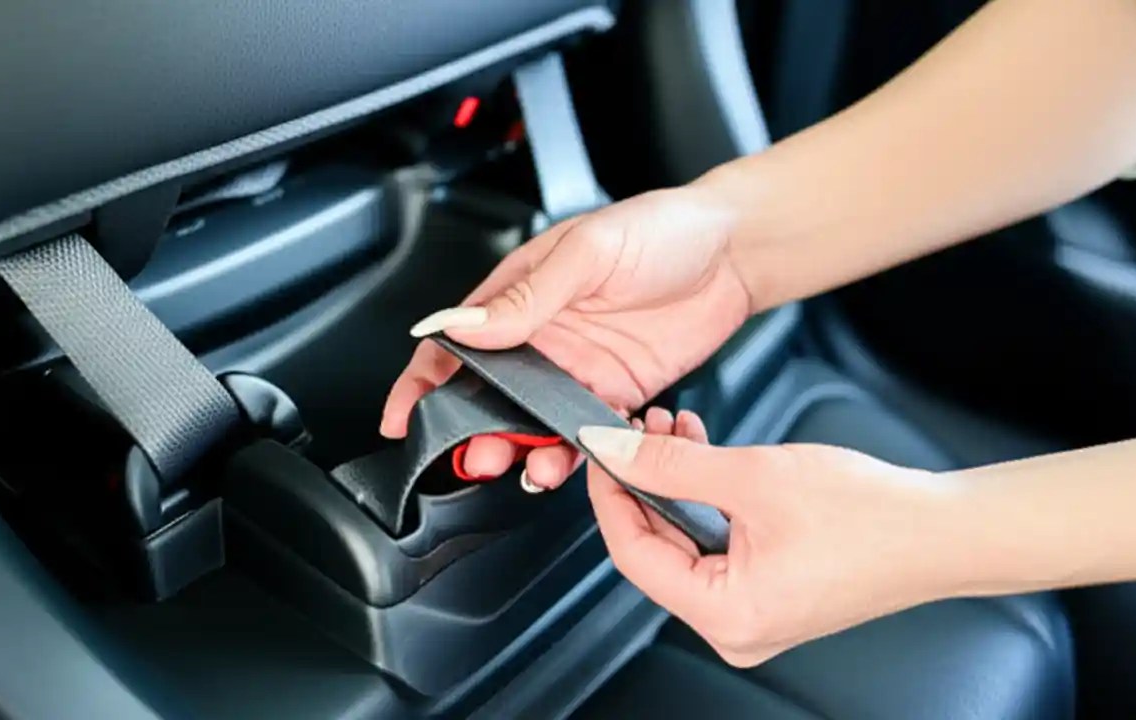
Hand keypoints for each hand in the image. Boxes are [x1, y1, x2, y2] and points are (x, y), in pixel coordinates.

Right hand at [381, 184, 749, 488]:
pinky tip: (575, 460)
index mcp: (520, 295)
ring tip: (528, 468)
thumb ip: (528, 296)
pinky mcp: (616, 392)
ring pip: (532, 422)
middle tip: (478, 457)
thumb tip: (466, 325)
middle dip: (471, 432)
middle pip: (487, 394)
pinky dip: (574, 454)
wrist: (734, 251)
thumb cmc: (662, 229)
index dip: (422, 380)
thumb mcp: (588, 251)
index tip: (401, 416)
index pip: (455, 342)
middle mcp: (542, 336)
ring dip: (523, 451)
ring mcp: (578, 368)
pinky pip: (583, 432)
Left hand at [580, 409, 968, 666]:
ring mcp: (752, 613)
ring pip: (685, 541)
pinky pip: (715, 545)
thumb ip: (673, 465)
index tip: (599, 448)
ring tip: (674, 431)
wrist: (940, 531)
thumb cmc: (870, 516)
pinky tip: (702, 456)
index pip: (633, 553)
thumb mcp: (753, 476)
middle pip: (656, 548)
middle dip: (645, 481)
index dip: (609, 494)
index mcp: (726, 615)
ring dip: (675, 483)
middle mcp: (734, 627)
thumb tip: (615, 453)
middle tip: (639, 428)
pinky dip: (705, 500)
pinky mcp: (768, 593)